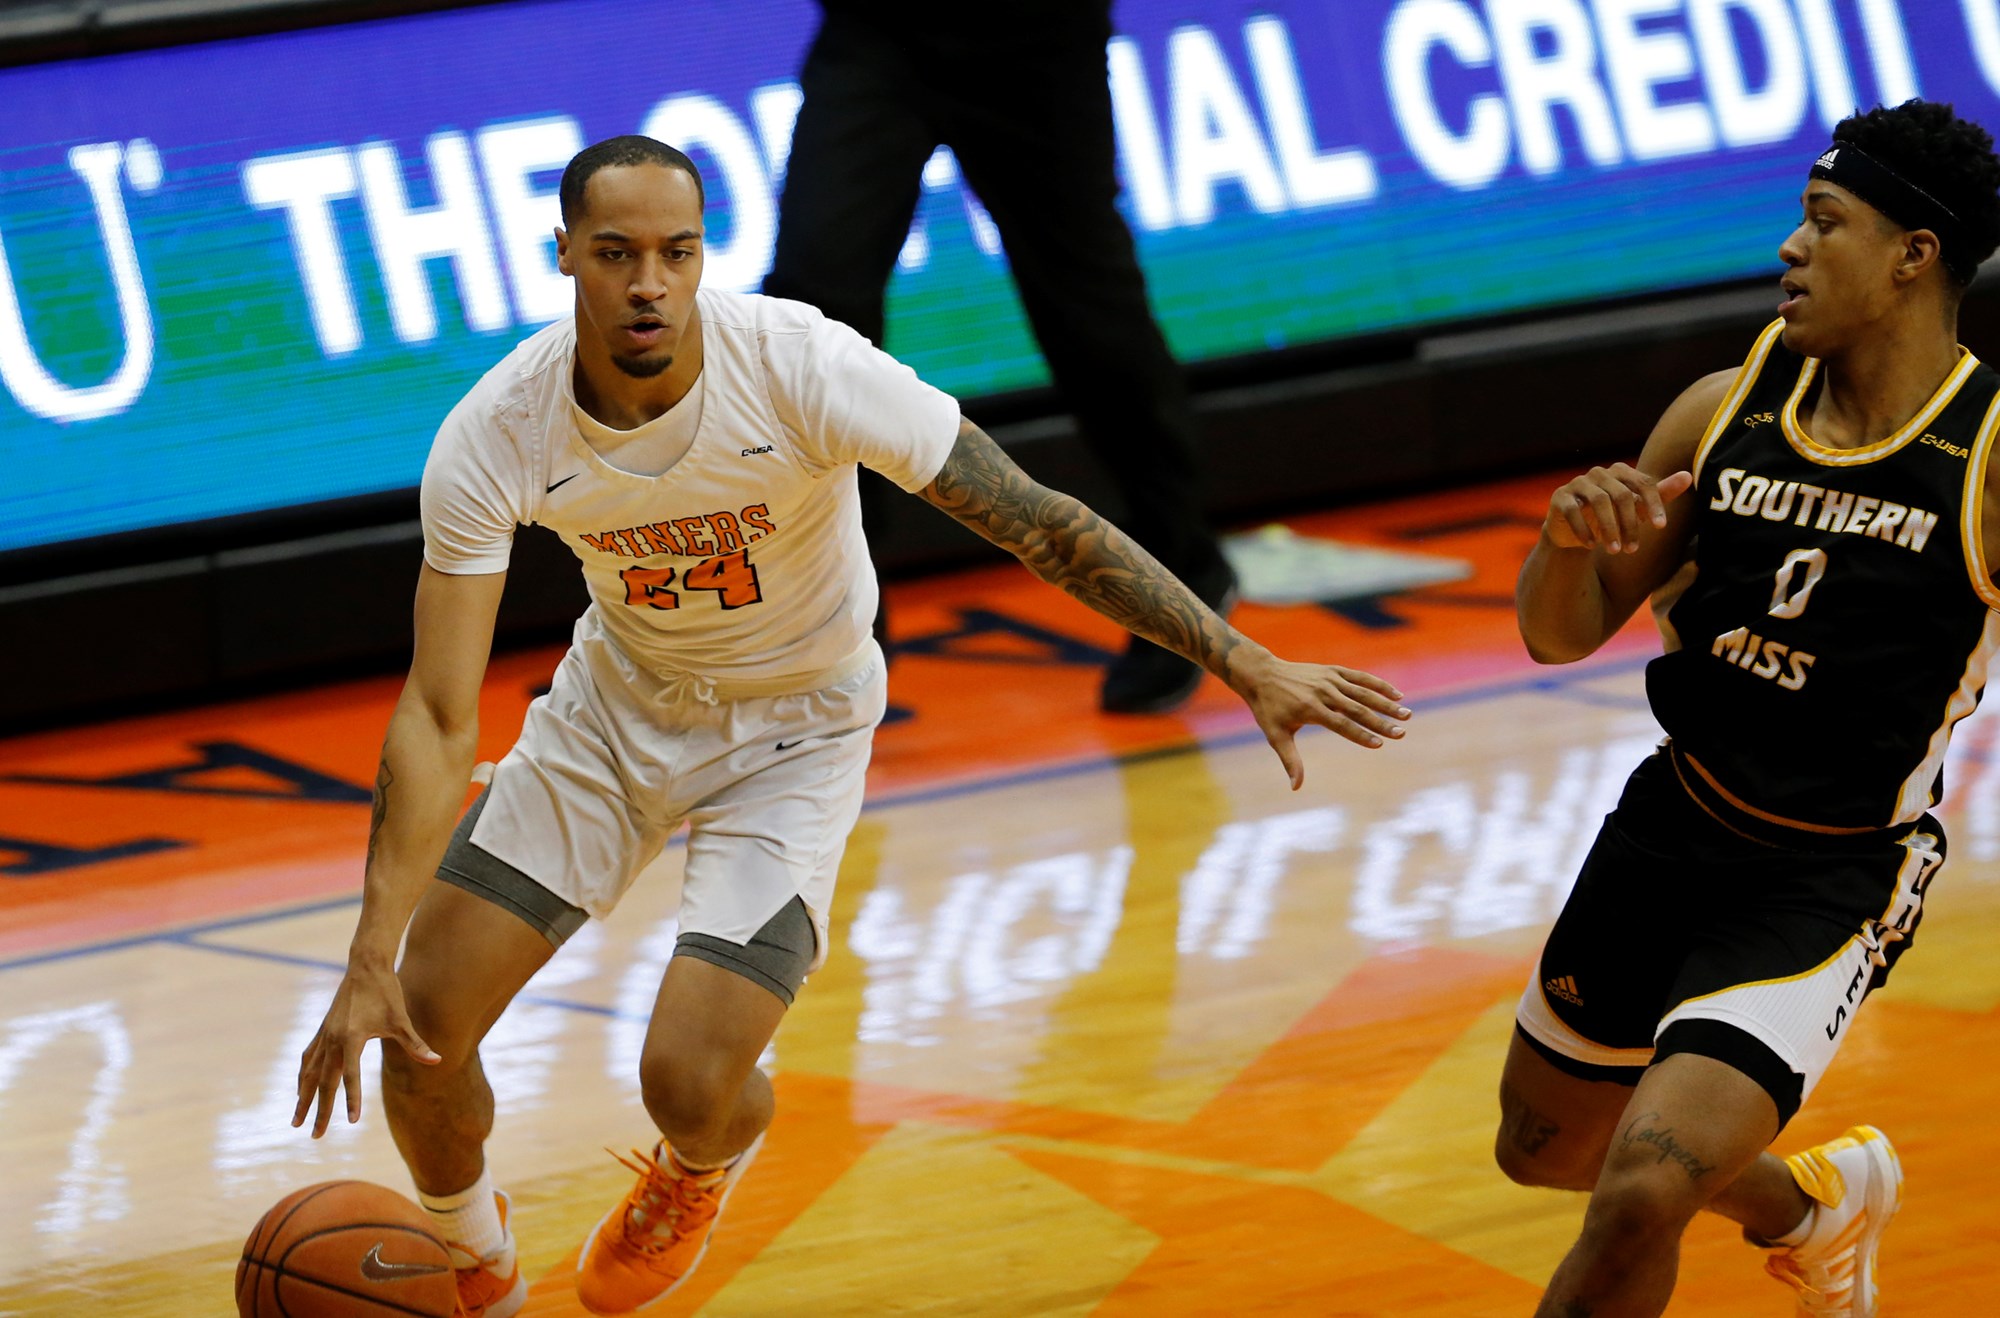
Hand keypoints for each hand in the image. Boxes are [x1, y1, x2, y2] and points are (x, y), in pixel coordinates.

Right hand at [293, 958, 438, 1137]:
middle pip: (323, 1082)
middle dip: (319, 1110)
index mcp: (352, 1037)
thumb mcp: (402, 1020)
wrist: (367, 966)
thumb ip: (415, 1044)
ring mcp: (324, 1035)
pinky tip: (301, 1089)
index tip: (352, 1121)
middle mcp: (333, 1039)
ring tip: (296, 1122)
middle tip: (316, 1136)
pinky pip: (308, 1059)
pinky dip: (303, 1077)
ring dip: (303, 1098)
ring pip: (309, 1073)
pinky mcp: (322, 1030)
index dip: (352, 1099)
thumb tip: (437, 1061)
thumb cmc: (387, 993)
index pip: (351, 1076)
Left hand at [1230, 649, 1410, 788]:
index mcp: (1311, 709)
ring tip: (1406, 714)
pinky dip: (1378, 685)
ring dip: (1386, 703)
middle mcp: (1324, 693)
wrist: (1261, 674)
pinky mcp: (1333, 671)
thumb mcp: (1275, 735)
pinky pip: (1360, 677)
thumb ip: (1290, 760)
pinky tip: (1396, 695)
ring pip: (1363, 692)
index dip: (1361, 735)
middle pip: (1358, 709)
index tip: (1380, 744)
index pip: (1341, 725)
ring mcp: (1330, 680)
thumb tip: (1295, 787)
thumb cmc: (1268, 709)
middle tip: (1402, 732)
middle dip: (1381, 721)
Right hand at [1545, 464, 1693, 553]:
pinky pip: (1573, 511)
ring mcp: (1577, 483)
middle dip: (1629, 524)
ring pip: (1598, 501)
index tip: (1661, 527)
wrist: (1573, 530)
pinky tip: (1592, 546)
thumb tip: (1689, 476)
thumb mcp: (1637, 507)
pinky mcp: (1560, 497)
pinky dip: (1584, 529)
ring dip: (1609, 529)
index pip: (1643, 483)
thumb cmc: (1610, 516)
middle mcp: (1598, 473)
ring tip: (1615, 551)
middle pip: (1621, 495)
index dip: (1654, 504)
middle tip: (1634, 550)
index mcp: (1620, 471)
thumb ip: (1661, 492)